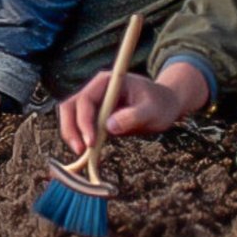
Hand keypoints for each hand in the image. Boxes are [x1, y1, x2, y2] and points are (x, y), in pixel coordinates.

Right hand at [57, 63, 204, 154]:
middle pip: (70, 106)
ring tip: (83, 155)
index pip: (86, 99)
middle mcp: (95, 90)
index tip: (91, 142)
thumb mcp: (152, 111)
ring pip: (71, 116)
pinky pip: (80, 126)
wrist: (165, 104)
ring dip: (72, 135)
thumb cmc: (160, 104)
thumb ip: (133, 117)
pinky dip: (80, 138)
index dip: (84, 121)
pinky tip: (88, 154)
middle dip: (71, 128)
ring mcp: (94, 102)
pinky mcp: (95, 115)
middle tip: (80, 151)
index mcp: (107, 82)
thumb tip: (109, 127)